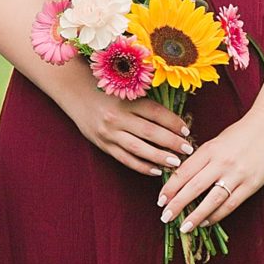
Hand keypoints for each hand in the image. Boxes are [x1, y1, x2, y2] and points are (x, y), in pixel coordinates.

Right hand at [64, 74, 194, 177]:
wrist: (77, 94)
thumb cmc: (108, 92)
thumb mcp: (126, 91)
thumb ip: (145, 104)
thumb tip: (174, 122)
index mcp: (126, 100)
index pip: (155, 112)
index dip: (173, 122)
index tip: (186, 131)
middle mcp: (118, 116)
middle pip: (150, 132)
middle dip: (171, 142)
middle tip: (187, 149)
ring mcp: (109, 132)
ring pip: (138, 148)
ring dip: (159, 157)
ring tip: (176, 163)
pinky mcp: (103, 145)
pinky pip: (125, 159)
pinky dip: (142, 166)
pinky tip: (156, 171)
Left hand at [157, 110, 263, 233]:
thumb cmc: (239, 135)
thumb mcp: (216, 142)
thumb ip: (201, 159)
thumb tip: (182, 180)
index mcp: (210, 150)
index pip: (184, 172)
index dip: (170, 188)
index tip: (160, 200)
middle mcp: (222, 163)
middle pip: (194, 187)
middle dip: (177, 204)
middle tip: (165, 217)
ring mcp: (237, 175)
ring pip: (212, 200)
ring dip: (196, 216)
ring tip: (184, 227)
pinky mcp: (251, 185)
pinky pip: (230, 204)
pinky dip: (217, 215)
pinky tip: (206, 222)